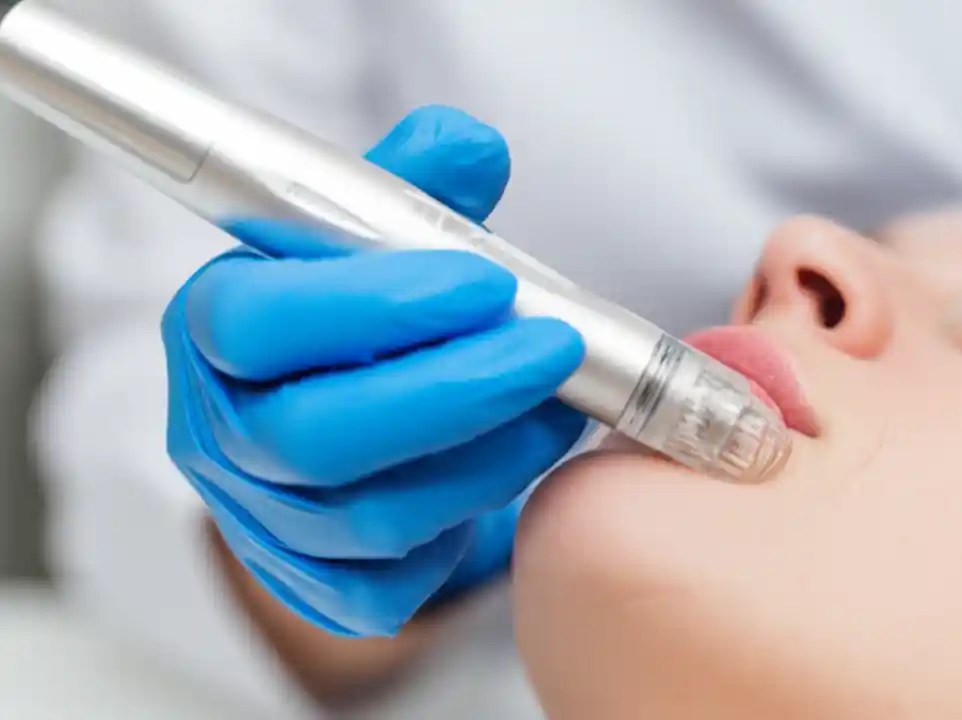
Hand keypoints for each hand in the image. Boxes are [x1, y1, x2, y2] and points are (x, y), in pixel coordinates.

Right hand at [163, 106, 586, 636]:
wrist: (340, 410)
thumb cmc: (358, 313)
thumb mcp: (376, 234)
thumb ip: (418, 188)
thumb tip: (472, 151)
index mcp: (212, 326)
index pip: (258, 322)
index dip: (376, 304)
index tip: (487, 281)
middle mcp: (220, 433)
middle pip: (318, 435)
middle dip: (458, 391)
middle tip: (558, 348)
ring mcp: (261, 521)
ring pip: (372, 516)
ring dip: (488, 456)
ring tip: (563, 403)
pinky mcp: (315, 587)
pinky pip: (397, 583)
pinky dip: (472, 523)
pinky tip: (521, 459)